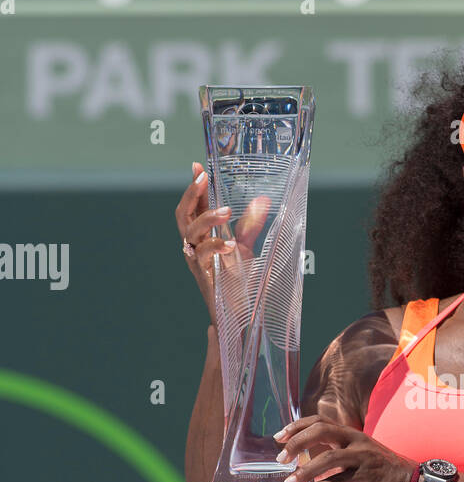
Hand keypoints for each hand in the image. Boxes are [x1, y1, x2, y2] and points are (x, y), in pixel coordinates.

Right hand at [176, 162, 269, 326]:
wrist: (241, 315)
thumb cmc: (240, 282)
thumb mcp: (248, 248)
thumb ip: (251, 225)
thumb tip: (262, 200)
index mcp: (204, 236)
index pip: (195, 206)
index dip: (194, 187)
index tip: (198, 166)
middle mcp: (196, 246)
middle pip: (183, 215)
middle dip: (191, 194)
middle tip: (203, 179)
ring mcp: (196, 261)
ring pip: (190, 233)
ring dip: (207, 219)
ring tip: (226, 211)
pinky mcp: (203, 276)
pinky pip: (202, 256)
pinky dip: (215, 247)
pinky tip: (229, 245)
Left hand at [272, 416, 416, 481]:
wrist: (413, 481)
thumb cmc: (382, 469)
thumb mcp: (360, 453)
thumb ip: (337, 452)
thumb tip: (308, 461)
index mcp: (352, 433)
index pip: (320, 421)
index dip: (297, 426)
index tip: (279, 437)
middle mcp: (356, 440)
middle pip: (321, 432)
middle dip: (297, 443)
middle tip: (281, 458)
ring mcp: (362, 458)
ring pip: (328, 458)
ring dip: (305, 471)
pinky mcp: (367, 477)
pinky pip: (340, 481)